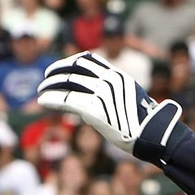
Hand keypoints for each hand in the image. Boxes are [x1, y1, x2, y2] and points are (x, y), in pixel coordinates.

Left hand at [37, 52, 186, 160]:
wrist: (153, 135)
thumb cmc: (144, 122)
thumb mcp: (131, 100)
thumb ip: (113, 94)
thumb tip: (93, 103)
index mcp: (118, 75)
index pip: (89, 59)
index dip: (71, 61)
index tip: (61, 67)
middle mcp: (109, 80)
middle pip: (75, 66)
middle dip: (57, 70)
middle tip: (47, 76)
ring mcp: (102, 94)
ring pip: (68, 82)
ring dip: (50, 84)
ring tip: (41, 90)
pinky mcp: (95, 110)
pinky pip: (67, 100)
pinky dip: (52, 99)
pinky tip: (43, 101)